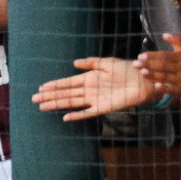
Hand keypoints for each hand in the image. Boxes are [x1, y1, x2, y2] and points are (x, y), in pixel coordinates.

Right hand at [32, 57, 155, 120]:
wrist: (145, 80)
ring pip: (71, 102)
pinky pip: (87, 113)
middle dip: (50, 96)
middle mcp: (89, 89)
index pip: (67, 82)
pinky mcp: (104, 108)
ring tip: (43, 107)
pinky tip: (66, 117)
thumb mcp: (109, 62)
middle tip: (35, 99)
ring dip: (57, 104)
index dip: (54, 85)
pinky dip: (77, 115)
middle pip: (66, 94)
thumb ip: (91, 63)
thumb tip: (74, 63)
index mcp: (89, 78)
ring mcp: (95, 99)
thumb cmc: (129, 69)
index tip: (41, 87)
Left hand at [138, 34, 180, 100]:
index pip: (165, 56)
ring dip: (153, 75)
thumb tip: (164, 34)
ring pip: (166, 77)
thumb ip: (176, 42)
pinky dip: (165, 87)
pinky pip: (172, 89)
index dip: (152, 56)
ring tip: (142, 72)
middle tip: (135, 63)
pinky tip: (156, 86)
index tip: (140, 55)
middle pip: (163, 65)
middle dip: (149, 64)